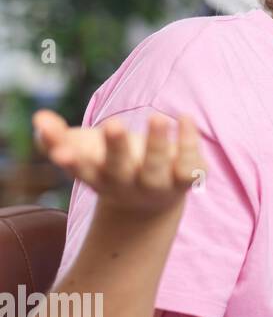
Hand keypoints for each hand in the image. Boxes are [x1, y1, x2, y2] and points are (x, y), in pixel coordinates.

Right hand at [33, 110, 206, 216]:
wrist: (151, 199)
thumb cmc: (110, 164)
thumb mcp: (82, 151)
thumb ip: (56, 137)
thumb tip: (39, 118)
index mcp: (98, 177)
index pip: (81, 170)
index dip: (71, 161)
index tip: (61, 152)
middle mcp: (126, 184)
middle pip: (119, 169)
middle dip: (116, 147)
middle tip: (112, 124)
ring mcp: (157, 184)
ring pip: (156, 168)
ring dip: (156, 143)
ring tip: (157, 116)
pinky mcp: (185, 179)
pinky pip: (189, 165)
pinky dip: (189, 143)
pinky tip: (186, 118)